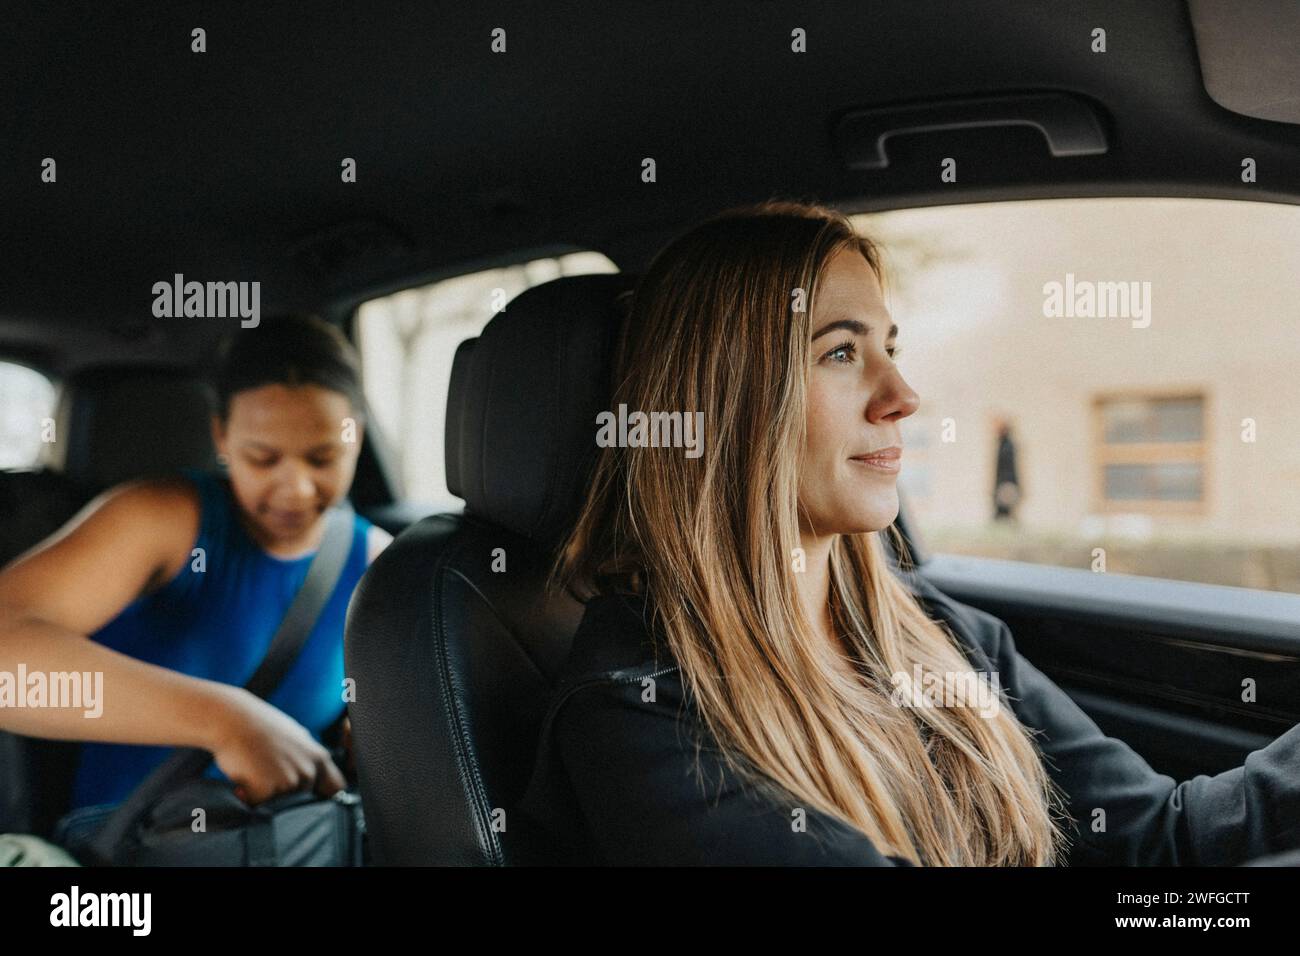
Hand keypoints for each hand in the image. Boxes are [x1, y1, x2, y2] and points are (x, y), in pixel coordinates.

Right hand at [207, 687, 346, 804]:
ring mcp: (288, 782)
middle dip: (285, 791)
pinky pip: (257, 804)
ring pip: (279, 802)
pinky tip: (244, 777)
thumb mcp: (296, 737)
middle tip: (268, 771)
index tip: (312, 794)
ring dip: (265, 793)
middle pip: (302, 796)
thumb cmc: (260, 725)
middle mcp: (308, 771)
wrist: (231, 720)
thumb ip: (307, 758)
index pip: (335, 787)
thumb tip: (313, 773)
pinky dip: (248, 796)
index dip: (324, 794)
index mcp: (319, 757)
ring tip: (255, 769)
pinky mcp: (266, 791)